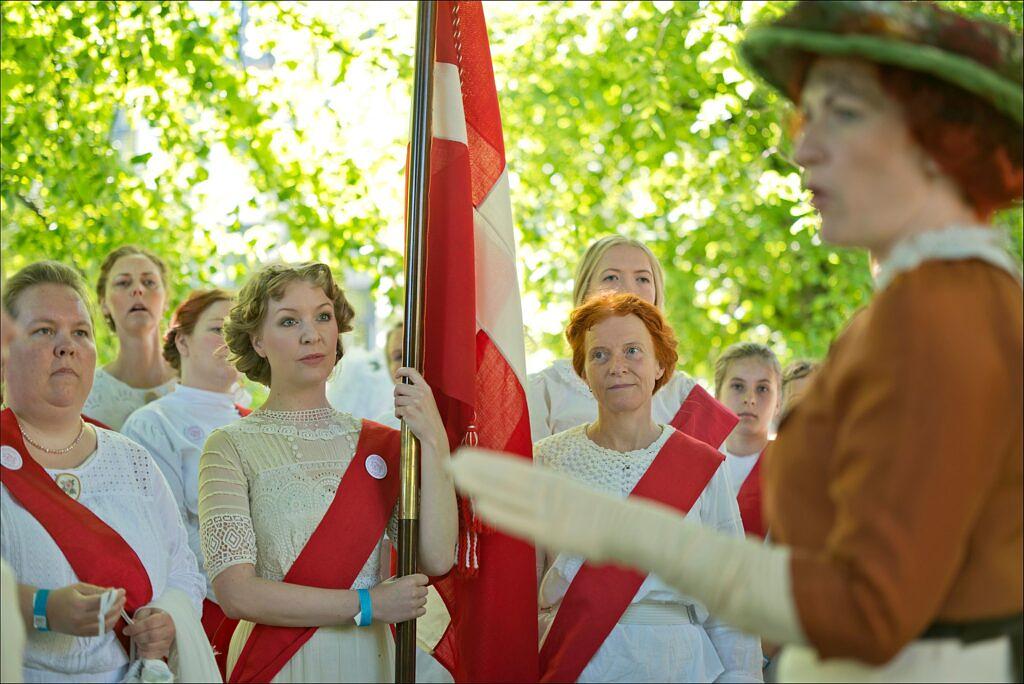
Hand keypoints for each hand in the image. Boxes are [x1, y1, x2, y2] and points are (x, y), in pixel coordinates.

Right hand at [46, 583, 125, 636]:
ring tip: (119, 607)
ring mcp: (79, 628)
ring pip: (104, 625)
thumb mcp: (78, 588)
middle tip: (123, 598)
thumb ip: (96, 590)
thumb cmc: (62, 596)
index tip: (122, 591)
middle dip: (117, 605)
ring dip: (115, 616)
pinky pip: (98, 632)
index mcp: (79, 604)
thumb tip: (113, 590)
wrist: (44, 611)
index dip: (115, 596)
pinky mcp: (79, 634)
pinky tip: (113, 618)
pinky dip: (108, 626)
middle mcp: (79, 618)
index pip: (102, 601)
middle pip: (105, 614)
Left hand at [123, 607, 174, 659]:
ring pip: (150, 646)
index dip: (136, 628)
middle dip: (137, 636)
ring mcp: (167, 642)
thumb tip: (133, 623)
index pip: (150, 623)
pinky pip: (151, 655)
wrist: (164, 625)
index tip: (126, 630)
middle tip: (132, 635)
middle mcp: (169, 630)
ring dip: (139, 644)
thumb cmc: (153, 618)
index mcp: (164, 618)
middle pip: (151, 636)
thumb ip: (140, 617)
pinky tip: (140, 647)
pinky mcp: (164, 651)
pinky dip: (142, 652)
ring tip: (137, 640)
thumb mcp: (147, 613)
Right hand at [368, 574, 428, 623]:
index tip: (418, 583)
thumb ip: (404, 579)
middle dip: (419, 590)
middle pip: (425, 590)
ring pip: (424, 600)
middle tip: (411, 592)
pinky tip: (411, 608)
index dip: (421, 581)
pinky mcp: (411, 614)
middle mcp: (413, 592)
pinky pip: (423, 611)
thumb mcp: (392, 580)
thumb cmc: (380, 592)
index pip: (425, 579)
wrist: (372, 605)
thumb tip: (410, 578)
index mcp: (409, 581)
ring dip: (418, 600)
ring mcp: (413, 604)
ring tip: (409, 601)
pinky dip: (418, 609)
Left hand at [394, 368, 445, 447]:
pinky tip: (406, 419)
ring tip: (407, 413)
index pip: (412, 371)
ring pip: (396, 400)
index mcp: (425, 388)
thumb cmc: (429, 418)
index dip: (402, 371)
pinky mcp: (408, 411)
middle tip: (401, 403)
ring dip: (398, 407)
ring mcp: (414, 402)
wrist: (433, 433)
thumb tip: (400, 386)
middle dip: (397, 395)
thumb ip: (417, 391)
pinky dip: (398, 415)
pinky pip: (396, 410)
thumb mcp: (427, 400)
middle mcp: (420, 393)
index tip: (397, 375)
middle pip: (398, 387)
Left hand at [449, 447, 635, 562]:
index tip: (464, 455)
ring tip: (455, 474)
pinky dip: (499, 512)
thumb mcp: (574, 500)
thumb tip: (536, 497)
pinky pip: (520, 521)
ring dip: (480, 483)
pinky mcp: (552, 532)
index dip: (487, 462)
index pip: (514, 469)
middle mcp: (548, 492)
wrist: (632, 530)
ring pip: (508, 493)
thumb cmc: (604, 519)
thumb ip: (553, 500)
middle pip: (506, 477)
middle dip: (476, 468)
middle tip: (447, 460)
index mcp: (553, 483)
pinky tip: (478, 505)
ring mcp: (549, 511)